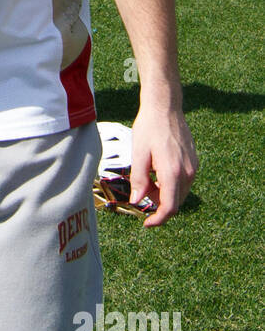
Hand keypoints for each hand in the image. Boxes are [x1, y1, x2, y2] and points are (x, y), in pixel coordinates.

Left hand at [130, 103, 197, 227]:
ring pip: (179, 193)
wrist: (165, 107)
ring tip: (148, 177)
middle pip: (175, 202)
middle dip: (158, 204)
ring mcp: (193, 167)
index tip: (147, 223)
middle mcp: (187, 172)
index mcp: (172, 172)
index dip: (158, 219)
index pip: (170, 207)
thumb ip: (138, 180)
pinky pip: (183, 182)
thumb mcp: (138, 155)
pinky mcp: (194, 162)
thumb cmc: (149, 128)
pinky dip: (170, 184)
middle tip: (141, 191)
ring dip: (164, 194)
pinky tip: (157, 171)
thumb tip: (137, 201)